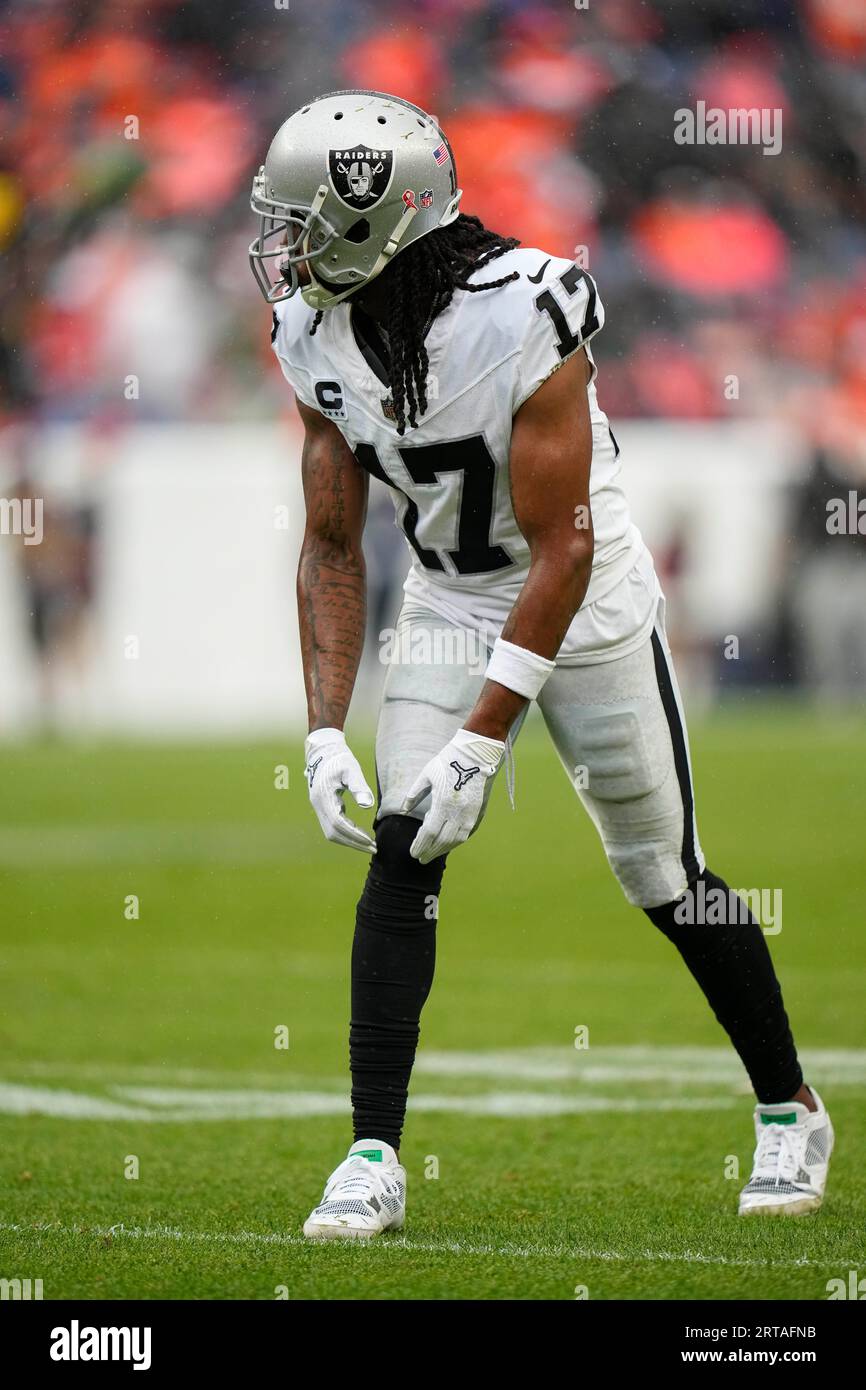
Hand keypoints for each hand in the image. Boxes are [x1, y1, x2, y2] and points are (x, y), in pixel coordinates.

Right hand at [304, 728, 375, 852]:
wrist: (323, 751)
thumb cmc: (339, 758)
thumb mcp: (351, 768)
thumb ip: (359, 786)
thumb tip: (367, 805)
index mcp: (323, 797)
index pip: (338, 824)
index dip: (354, 835)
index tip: (370, 841)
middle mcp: (318, 805)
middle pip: (333, 833)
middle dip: (353, 843)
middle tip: (373, 848)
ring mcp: (318, 807)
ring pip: (331, 832)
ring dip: (349, 840)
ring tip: (368, 843)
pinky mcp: (322, 807)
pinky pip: (332, 826)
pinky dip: (346, 832)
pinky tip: (359, 832)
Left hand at [401, 728, 504, 863]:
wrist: (474, 754)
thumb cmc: (447, 762)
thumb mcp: (426, 775)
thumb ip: (414, 794)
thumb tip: (404, 810)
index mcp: (442, 802)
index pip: (429, 832)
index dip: (420, 844)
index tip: (412, 853)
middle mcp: (457, 811)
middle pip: (442, 840)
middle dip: (430, 851)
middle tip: (420, 858)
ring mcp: (469, 813)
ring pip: (455, 840)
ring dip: (442, 850)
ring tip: (432, 854)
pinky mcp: (476, 811)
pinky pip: (465, 833)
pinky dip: (455, 842)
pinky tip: (447, 844)